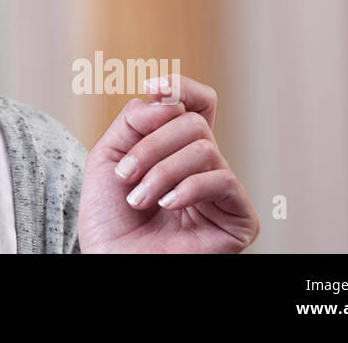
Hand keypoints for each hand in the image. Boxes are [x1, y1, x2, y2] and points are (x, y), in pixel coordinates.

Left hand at [77, 74, 258, 252]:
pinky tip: (168, 205)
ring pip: (204, 148)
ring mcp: (222, 192)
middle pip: (193, 122)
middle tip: (126, 175)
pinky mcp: (238, 219)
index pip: (197, 103)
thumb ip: (134, 119)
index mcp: (176, 147)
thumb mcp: (109, 155)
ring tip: (140, 198)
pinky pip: (223, 181)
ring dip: (162, 171)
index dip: (181, 87)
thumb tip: (166, 101)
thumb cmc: (109, 216)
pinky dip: (189, 188)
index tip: (153, 87)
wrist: (111, 260)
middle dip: (151, 146)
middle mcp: (204, 165)